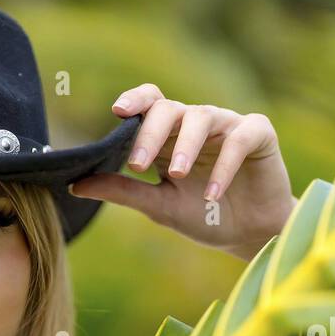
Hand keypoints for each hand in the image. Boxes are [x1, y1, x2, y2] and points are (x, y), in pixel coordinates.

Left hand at [70, 83, 297, 260]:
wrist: (249, 234)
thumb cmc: (204, 215)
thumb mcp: (159, 206)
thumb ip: (123, 191)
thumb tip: (76, 185)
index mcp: (170, 136)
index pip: (150, 104)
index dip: (135, 101)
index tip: (117, 112)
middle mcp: (196, 124)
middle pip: (170, 108)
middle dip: (150, 133)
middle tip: (137, 164)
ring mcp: (227, 126)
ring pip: (202, 116)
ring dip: (185, 146)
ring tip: (176, 175)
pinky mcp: (258, 135)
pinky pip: (239, 138)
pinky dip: (225, 165)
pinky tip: (212, 193)